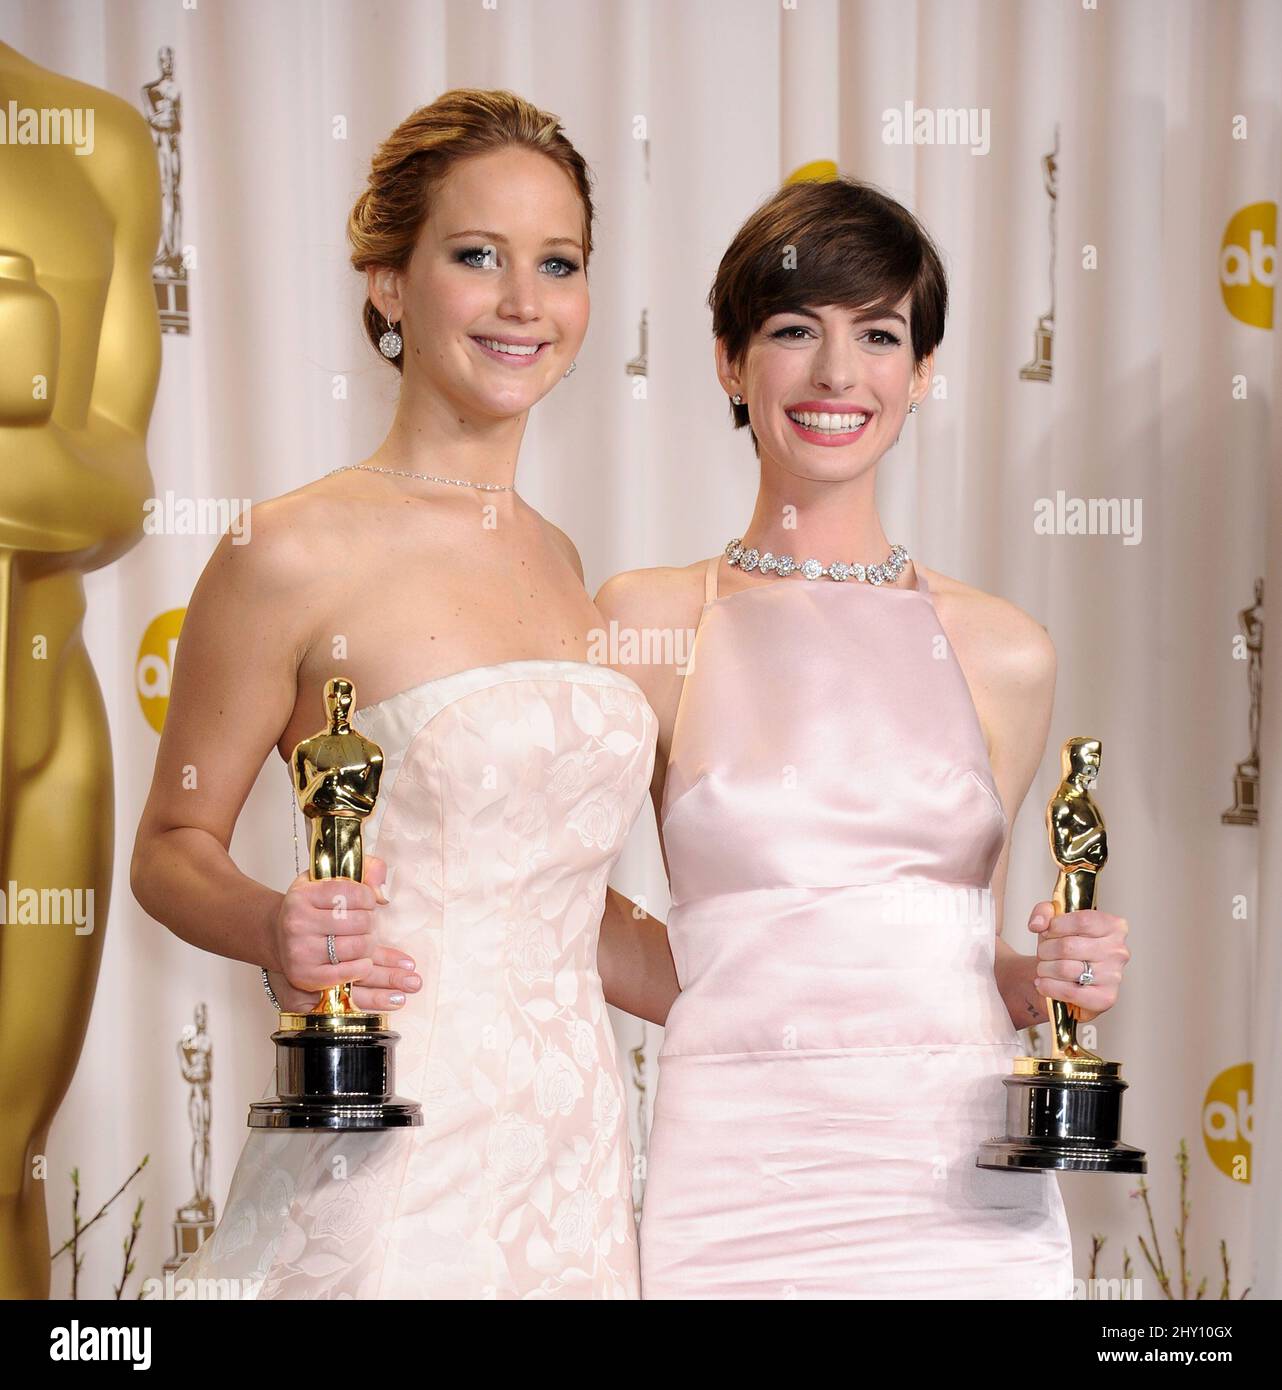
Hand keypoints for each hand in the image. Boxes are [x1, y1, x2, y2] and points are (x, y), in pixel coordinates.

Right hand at [267, 855, 419, 1007]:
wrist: (279, 935)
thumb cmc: (311, 906)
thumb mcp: (331, 876)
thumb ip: (367, 869)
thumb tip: (381, 893)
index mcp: (304, 895)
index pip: (356, 893)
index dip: (369, 898)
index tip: (365, 901)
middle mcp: (297, 923)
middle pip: (361, 922)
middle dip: (370, 922)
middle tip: (363, 924)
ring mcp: (300, 951)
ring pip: (358, 947)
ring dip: (368, 944)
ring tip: (361, 939)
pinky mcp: (305, 976)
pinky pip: (349, 972)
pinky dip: (363, 967)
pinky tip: (360, 960)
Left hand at [1026, 900, 1129, 1022]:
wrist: (1063, 978)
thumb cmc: (1063, 946)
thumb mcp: (1053, 921)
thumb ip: (1044, 911)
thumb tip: (1038, 924)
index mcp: (1114, 927)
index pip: (1082, 921)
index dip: (1057, 926)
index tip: (1048, 931)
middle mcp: (1118, 951)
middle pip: (1069, 946)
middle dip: (1046, 950)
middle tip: (1043, 953)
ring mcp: (1114, 976)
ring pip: (1065, 969)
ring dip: (1045, 968)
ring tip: (1044, 968)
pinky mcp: (1105, 998)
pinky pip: (1070, 992)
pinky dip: (1049, 987)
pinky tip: (1043, 983)